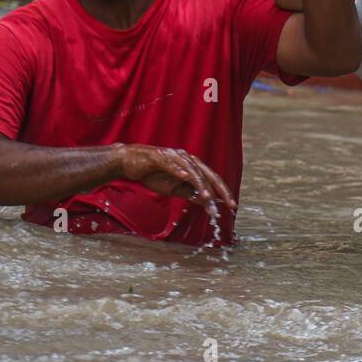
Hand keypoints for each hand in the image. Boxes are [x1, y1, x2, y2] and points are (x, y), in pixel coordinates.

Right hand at [116, 144, 236, 218]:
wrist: (130, 163)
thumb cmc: (153, 175)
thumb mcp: (175, 189)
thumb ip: (191, 194)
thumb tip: (208, 203)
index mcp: (193, 166)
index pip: (212, 179)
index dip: (223, 191)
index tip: (232, 205)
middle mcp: (187, 159)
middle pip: (207, 174)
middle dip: (218, 190)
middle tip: (228, 203)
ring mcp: (174, 156)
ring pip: (192, 171)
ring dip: (200, 185)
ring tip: (208, 197)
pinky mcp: (159, 157)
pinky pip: (171, 164)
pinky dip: (178, 170)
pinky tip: (185, 177)